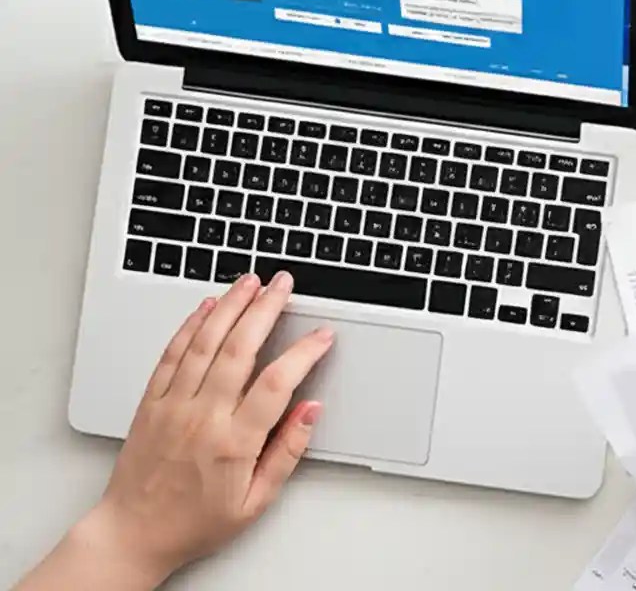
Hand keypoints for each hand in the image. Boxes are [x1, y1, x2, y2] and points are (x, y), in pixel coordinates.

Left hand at [18, 272, 332, 590]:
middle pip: (239, 348)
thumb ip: (287, 452)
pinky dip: (190, 325)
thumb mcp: (256, 501)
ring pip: (204, 342)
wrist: (134, 533)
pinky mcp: (151, 402)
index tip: (322, 336)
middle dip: (266, 309)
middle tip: (284, 285)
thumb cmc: (195, 522)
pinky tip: (207, 307)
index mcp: (233, 443)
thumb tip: (310, 411)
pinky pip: (171, 354)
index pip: (276, 384)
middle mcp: (202, 417)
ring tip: (250, 282)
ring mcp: (173, 405)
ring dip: (230, 306)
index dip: (303, 353)